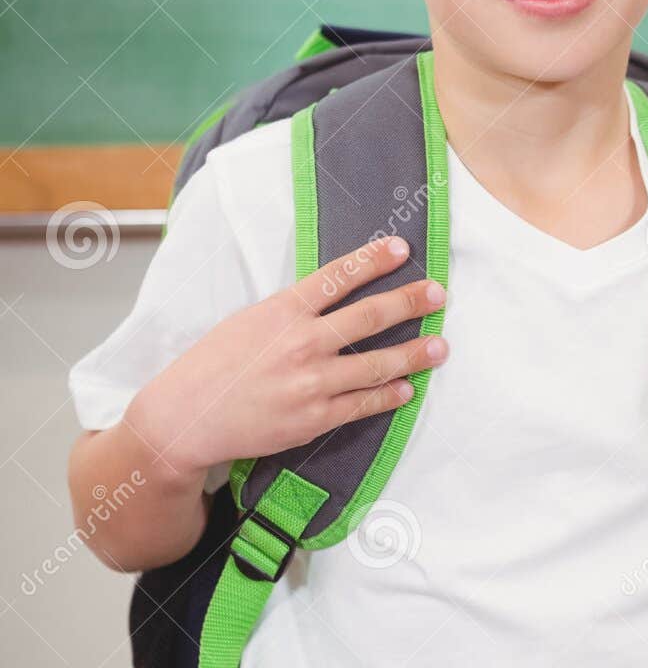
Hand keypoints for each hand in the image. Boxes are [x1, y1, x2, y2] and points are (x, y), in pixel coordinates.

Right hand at [125, 234, 447, 476]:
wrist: (187, 416)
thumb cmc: (212, 366)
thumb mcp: (247, 322)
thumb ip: (290, 312)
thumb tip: (331, 301)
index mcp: (281, 311)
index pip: (337, 276)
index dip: (373, 260)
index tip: (402, 248)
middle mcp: (301, 343)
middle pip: (369, 317)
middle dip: (410, 302)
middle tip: (439, 294)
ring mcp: (310, 382)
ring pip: (376, 364)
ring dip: (413, 354)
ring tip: (440, 347)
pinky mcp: (313, 418)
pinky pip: (362, 404)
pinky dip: (389, 395)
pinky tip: (407, 388)